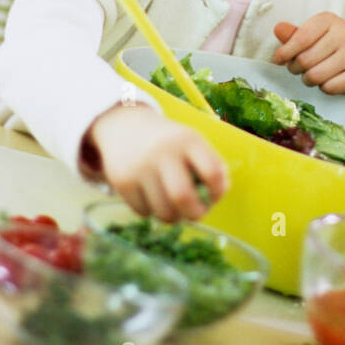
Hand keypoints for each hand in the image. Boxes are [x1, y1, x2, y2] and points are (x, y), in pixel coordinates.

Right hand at [85, 103, 228, 222]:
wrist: (125, 127)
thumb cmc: (170, 143)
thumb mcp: (191, 143)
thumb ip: (212, 165)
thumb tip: (221, 191)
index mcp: (188, 140)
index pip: (212, 172)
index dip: (218, 192)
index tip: (213, 196)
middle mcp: (164, 151)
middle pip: (182, 196)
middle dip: (195, 214)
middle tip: (196, 215)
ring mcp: (141, 166)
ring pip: (164, 211)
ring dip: (174, 217)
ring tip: (174, 208)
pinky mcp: (123, 181)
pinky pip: (144, 213)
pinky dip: (152, 212)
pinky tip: (152, 198)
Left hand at [272, 13, 344, 93]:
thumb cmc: (327, 47)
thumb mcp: (311, 36)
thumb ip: (293, 35)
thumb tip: (278, 29)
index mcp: (329, 20)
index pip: (301, 38)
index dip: (285, 52)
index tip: (277, 60)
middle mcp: (344, 33)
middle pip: (305, 60)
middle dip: (296, 68)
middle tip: (297, 68)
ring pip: (316, 76)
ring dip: (308, 79)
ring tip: (311, 74)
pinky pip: (329, 87)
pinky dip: (324, 88)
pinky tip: (328, 80)